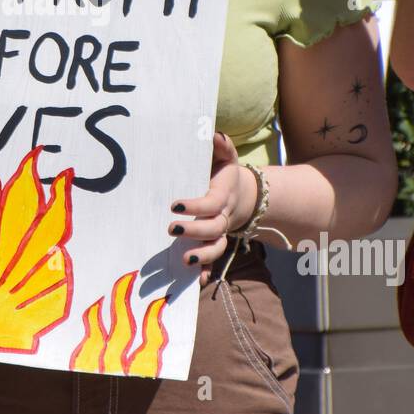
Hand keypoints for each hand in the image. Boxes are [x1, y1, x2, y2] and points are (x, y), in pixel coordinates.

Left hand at [167, 133, 255, 282]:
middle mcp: (222, 218)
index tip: (174, 205)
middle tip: (172, 229)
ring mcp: (220, 234)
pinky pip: (212, 261)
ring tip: (184, 260)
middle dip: (195, 232)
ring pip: (216, 248)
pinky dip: (206, 272)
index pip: (210, 204)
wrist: (241, 196)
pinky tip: (195, 280)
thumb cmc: (224, 174)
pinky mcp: (213, 244)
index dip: (194, 206)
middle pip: (213, 230)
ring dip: (202, 256)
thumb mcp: (224, 157)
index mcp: (222, 197)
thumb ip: (221, 146)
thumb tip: (214, 133)